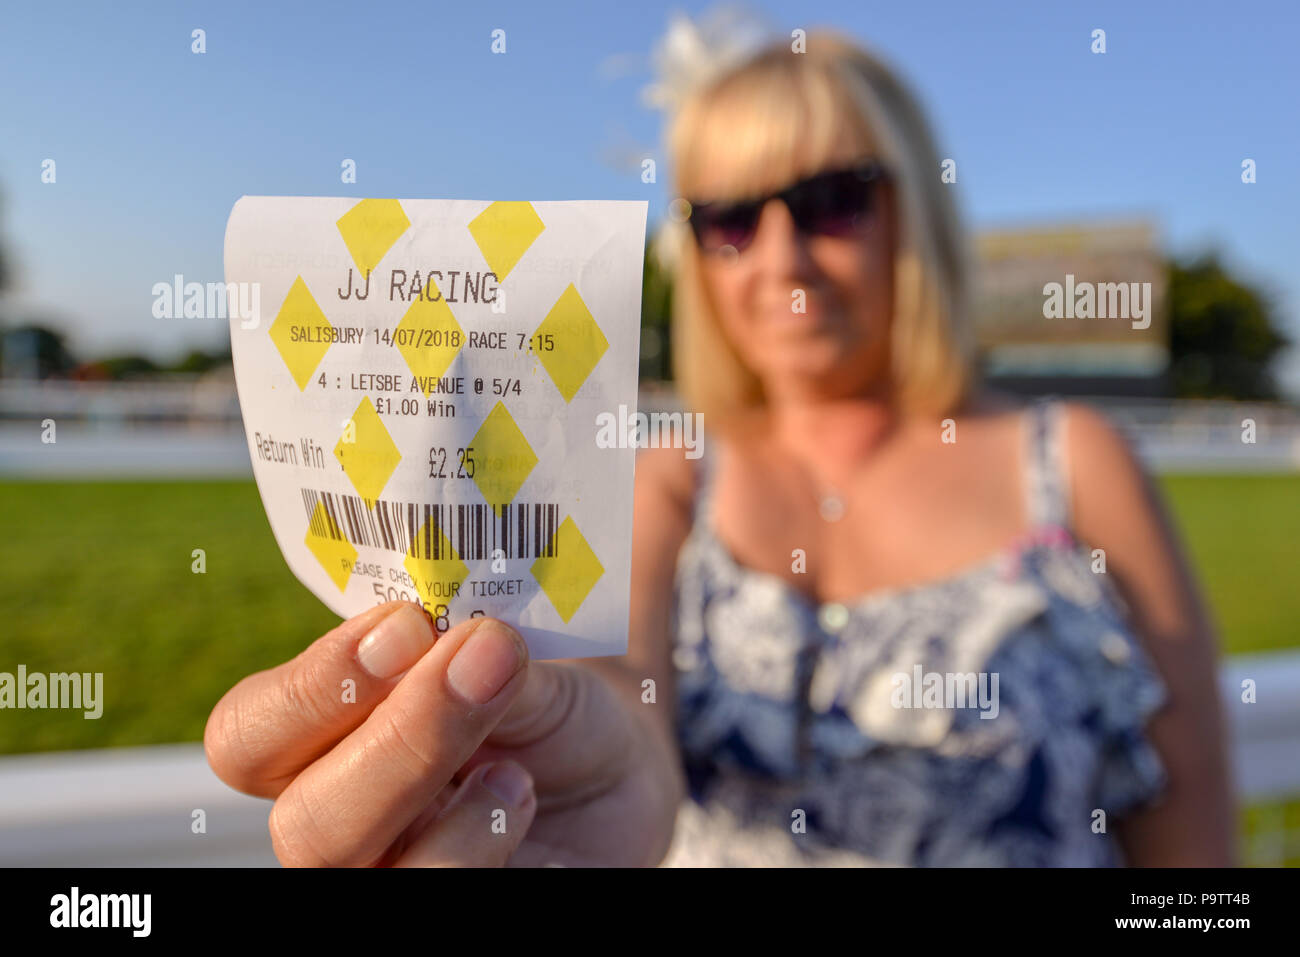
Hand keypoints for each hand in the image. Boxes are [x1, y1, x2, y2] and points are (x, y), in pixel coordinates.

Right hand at [204, 601, 679, 865]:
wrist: (618, 764)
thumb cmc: (541, 706)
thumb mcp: (515, 663)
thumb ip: (473, 655)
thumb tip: (467, 640)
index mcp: (319, 742)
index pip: (246, 734)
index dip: (312, 685)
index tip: (406, 624)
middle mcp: (339, 822)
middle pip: (303, 822)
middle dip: (396, 740)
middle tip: (480, 660)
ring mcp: (396, 874)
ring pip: (364, 874)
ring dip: (444, 806)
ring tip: (510, 763)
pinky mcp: (460, 907)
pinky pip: (444, 901)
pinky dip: (481, 848)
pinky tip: (517, 801)